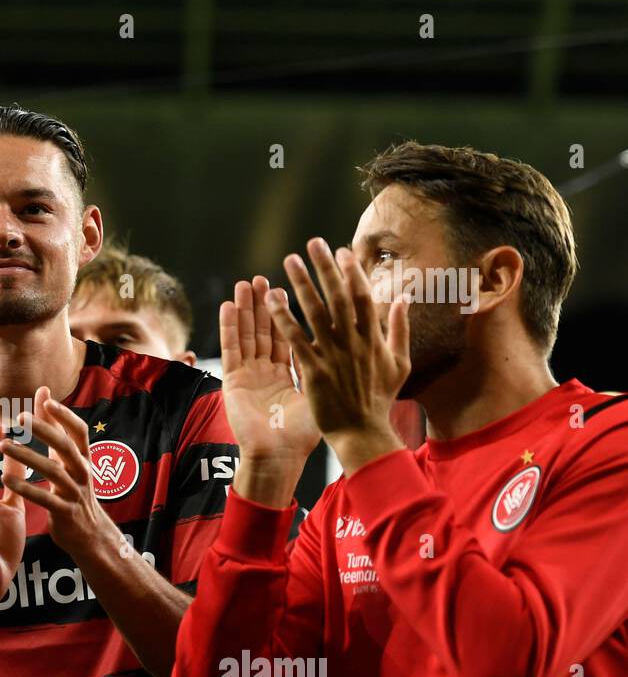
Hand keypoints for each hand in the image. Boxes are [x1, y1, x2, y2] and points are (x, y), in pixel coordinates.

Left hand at [0, 386, 113, 560]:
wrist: (90, 534)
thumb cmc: (74, 490)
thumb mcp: (67, 459)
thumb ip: (55, 428)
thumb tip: (45, 393)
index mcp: (84, 458)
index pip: (79, 431)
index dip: (65, 415)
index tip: (47, 400)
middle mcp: (82, 473)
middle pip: (66, 447)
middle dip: (44, 431)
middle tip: (20, 418)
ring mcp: (75, 493)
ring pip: (53, 471)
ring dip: (28, 457)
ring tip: (5, 446)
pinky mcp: (66, 513)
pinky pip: (45, 499)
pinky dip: (26, 489)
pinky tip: (6, 480)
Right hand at [219, 276, 321, 466]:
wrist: (280, 456)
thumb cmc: (304, 434)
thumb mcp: (323, 394)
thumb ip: (333, 366)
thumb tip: (357, 344)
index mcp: (291, 373)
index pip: (291, 335)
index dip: (292, 311)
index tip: (294, 286)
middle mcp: (268, 371)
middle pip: (267, 329)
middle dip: (267, 303)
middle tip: (267, 278)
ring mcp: (250, 374)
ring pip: (248, 334)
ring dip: (247, 308)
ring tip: (248, 283)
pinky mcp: (234, 380)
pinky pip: (231, 349)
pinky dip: (229, 327)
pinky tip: (228, 306)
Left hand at [273, 239, 408, 473]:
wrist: (362, 433)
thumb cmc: (379, 399)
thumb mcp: (400, 363)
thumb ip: (400, 328)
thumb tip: (404, 297)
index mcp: (374, 338)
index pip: (363, 296)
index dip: (352, 272)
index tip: (342, 251)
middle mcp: (354, 342)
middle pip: (339, 297)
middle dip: (325, 268)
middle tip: (313, 243)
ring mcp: (333, 356)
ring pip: (316, 313)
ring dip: (302, 284)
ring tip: (289, 261)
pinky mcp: (314, 371)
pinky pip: (296, 339)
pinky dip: (284, 318)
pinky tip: (273, 299)